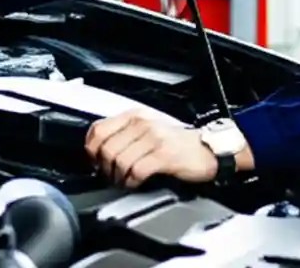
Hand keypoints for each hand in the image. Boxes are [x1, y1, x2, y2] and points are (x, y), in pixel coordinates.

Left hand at [84, 110, 217, 187]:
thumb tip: (99, 150)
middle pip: (106, 148)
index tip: (95, 161)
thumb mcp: (148, 130)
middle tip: (111, 177)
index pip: (98, 129)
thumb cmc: (178, 143)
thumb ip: (125, 134)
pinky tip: (136, 183)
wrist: (207, 149)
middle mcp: (142, 124)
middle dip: (105, 168)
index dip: (92, 149)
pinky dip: (132, 182)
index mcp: (135, 116)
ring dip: (118, 177)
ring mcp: (154, 138)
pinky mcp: (164, 155)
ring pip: (119, 160)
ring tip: (124, 182)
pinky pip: (137, 171)